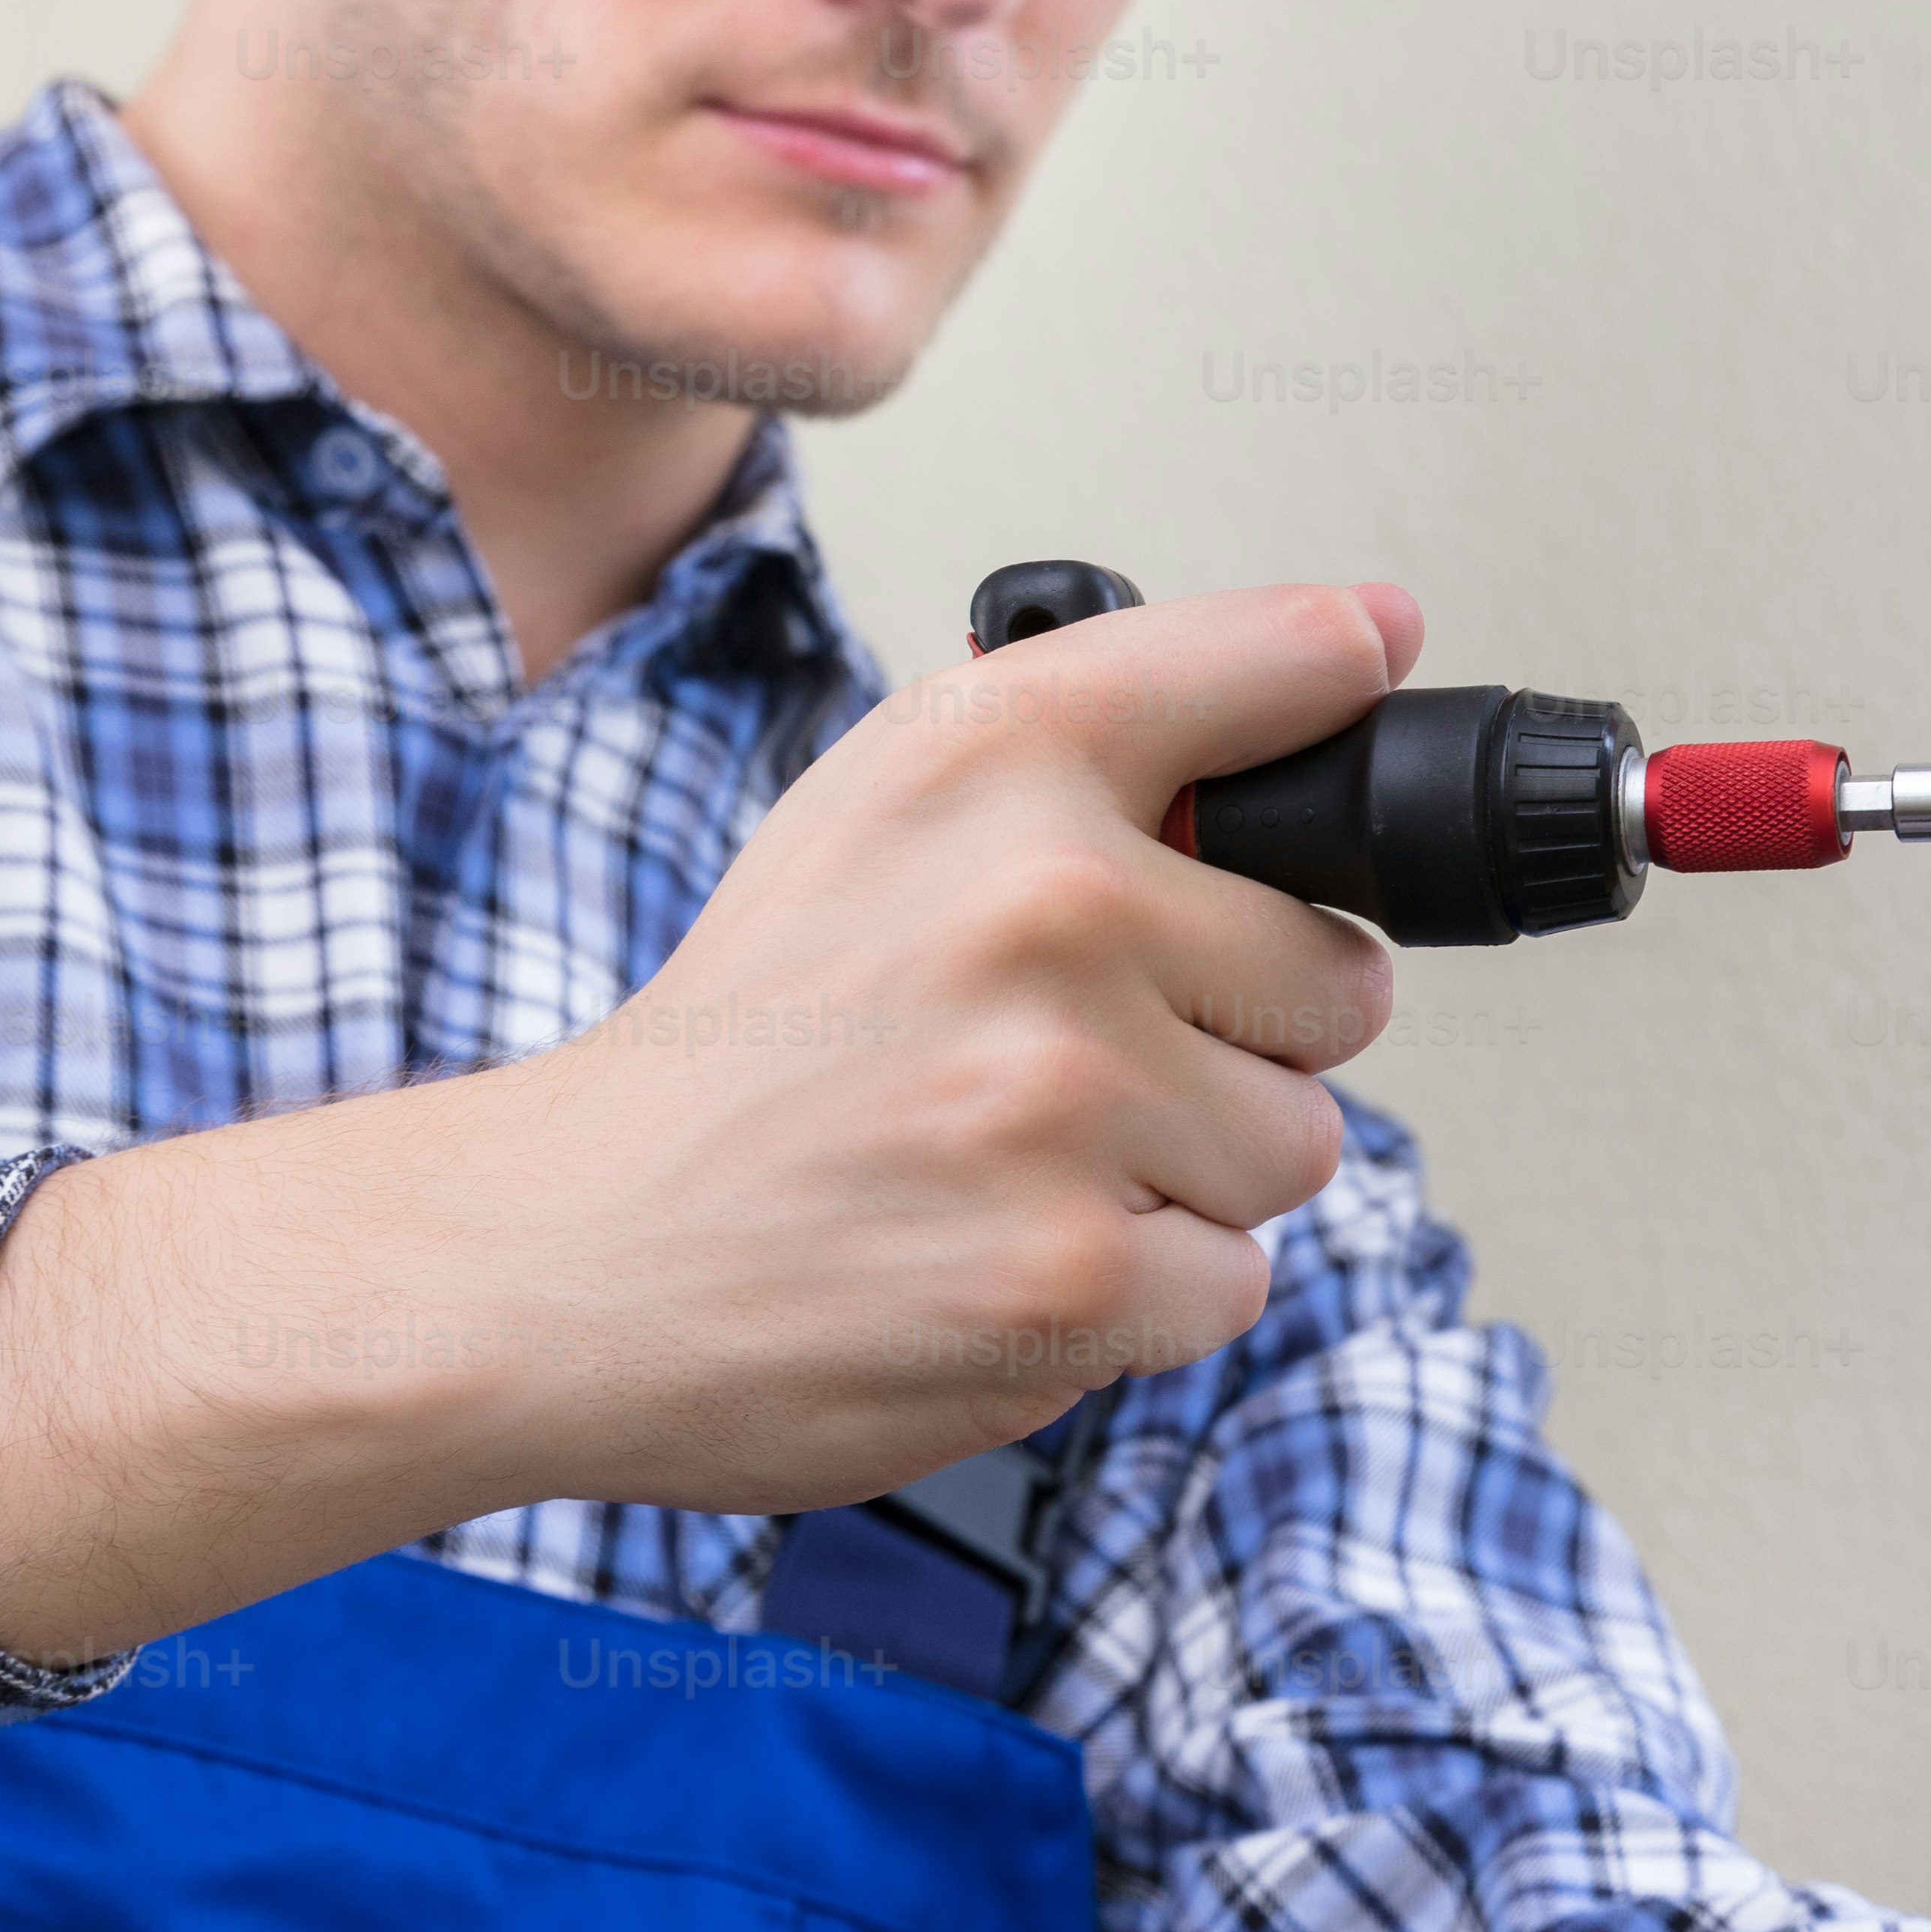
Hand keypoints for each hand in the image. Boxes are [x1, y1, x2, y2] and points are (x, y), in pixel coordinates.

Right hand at [0, 580, 1419, 1666]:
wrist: (563, 1246)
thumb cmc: (748, 1035)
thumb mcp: (887, 806)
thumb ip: (1116, 726)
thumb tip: (1367, 635)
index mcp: (988, 756)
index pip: (1280, 664)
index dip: (1336, 678)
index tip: (1362, 666)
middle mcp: (1040, 902)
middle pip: (1334, 977)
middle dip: (1237, 1033)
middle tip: (1069, 1053)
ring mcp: (1060, 1097)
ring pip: (1294, 1143)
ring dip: (1186, 1176)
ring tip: (1016, 1162)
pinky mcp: (1073, 1273)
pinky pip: (1233, 1281)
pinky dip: (1138, 1296)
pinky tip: (1000, 1253)